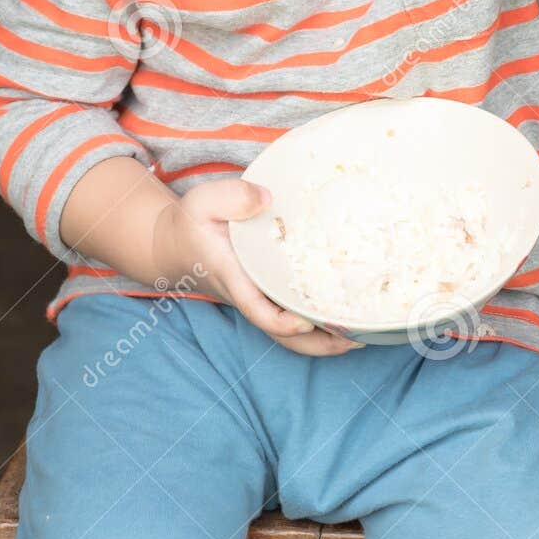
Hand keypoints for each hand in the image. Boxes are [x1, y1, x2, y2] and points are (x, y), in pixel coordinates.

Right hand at [152, 177, 362, 355]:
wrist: (174, 246)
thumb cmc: (191, 224)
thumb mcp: (201, 202)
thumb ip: (231, 196)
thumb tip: (267, 198)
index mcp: (234, 278)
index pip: (258, 311)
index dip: (284, 322)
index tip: (308, 321)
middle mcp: (250, 296)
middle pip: (284, 336)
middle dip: (319, 343)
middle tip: (357, 338)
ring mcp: (259, 299)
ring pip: (292, 334)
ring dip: (325, 339)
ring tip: (364, 333)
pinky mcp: (267, 295)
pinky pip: (293, 317)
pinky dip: (320, 322)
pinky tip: (349, 312)